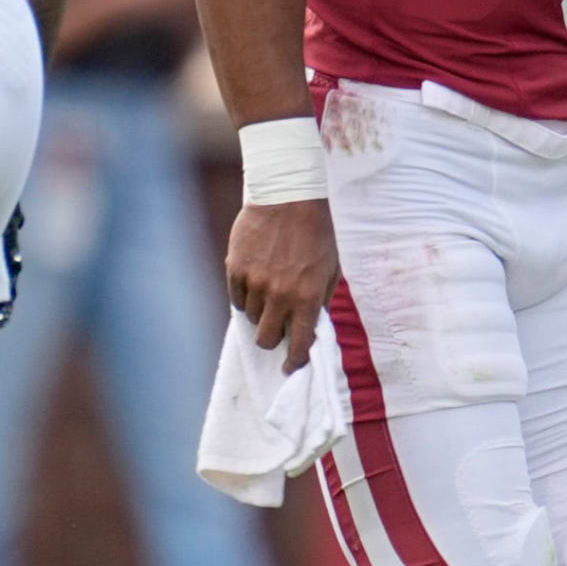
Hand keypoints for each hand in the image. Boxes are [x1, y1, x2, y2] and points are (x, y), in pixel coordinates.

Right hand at [226, 195, 341, 367]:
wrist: (288, 198)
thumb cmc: (316, 234)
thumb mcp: (330, 269)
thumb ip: (321, 301)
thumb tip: (312, 328)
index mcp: (306, 297)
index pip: (299, 344)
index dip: (294, 361)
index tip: (291, 367)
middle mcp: (279, 294)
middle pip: (267, 339)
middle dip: (273, 340)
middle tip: (277, 330)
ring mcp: (255, 282)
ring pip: (252, 318)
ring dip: (261, 313)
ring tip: (270, 293)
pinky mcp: (235, 268)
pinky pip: (237, 298)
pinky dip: (245, 297)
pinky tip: (255, 283)